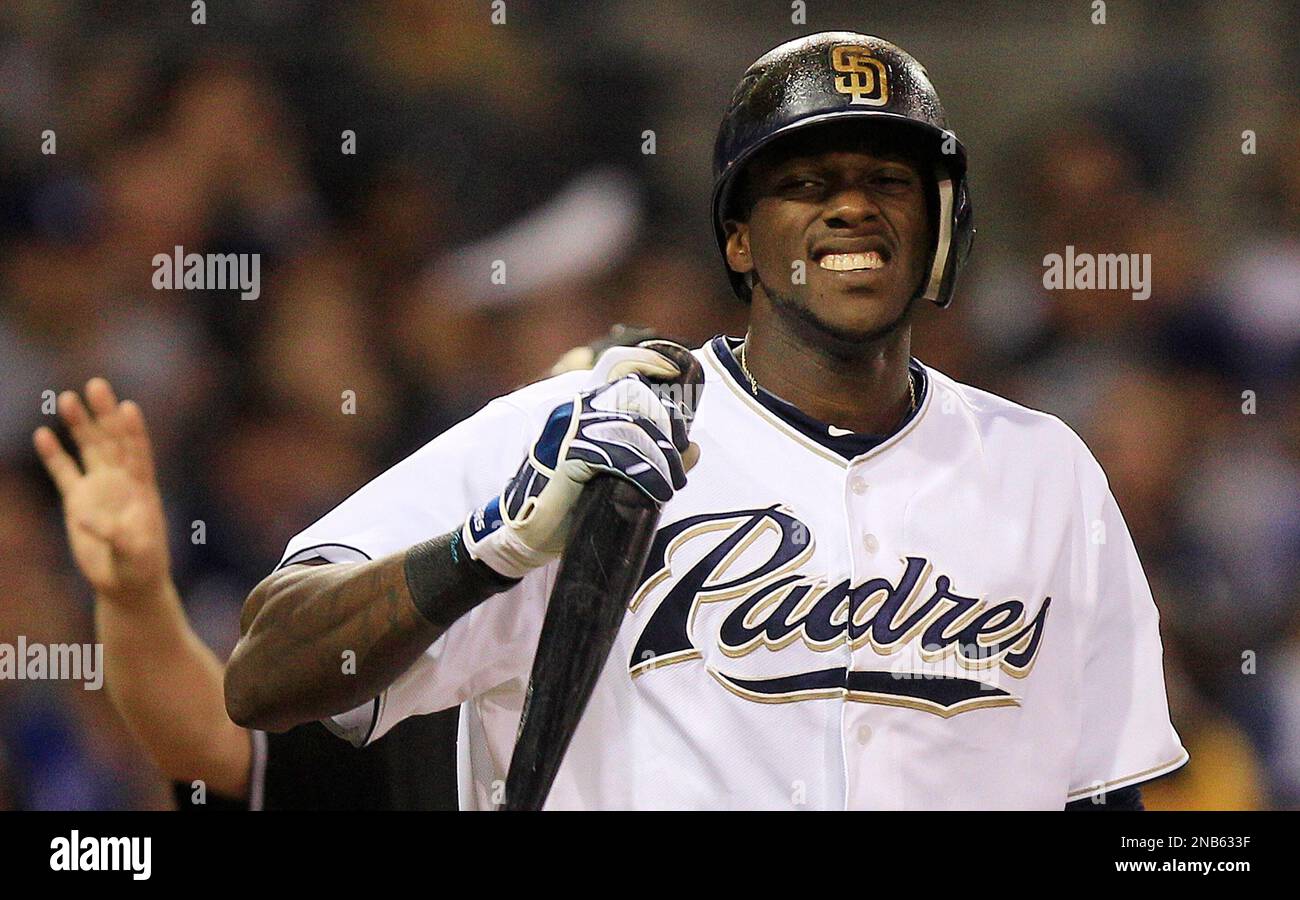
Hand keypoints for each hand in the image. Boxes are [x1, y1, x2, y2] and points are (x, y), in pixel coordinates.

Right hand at [32, 378, 170, 604]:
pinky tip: (43, 434)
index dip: (134, 430)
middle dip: (104, 414)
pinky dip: (54, 454)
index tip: (128, 406)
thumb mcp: (136, 554)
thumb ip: (118, 536)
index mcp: (143, 488)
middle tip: (96, 384)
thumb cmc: (141, 568)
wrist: (128, 583)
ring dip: (79, 424)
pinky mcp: (79, 501)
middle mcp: (123, 481)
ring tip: (66, 398)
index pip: (139, 452)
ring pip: (88, 449)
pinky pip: (65, 472)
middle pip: (113, 440)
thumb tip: (85, 517)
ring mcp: (100, 488)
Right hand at [463, 357, 698, 579]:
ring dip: (660, 456)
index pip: (615, 364)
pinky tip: (657, 492)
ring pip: (631, 424)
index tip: (675, 372)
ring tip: (670, 484)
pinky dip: (646, 472)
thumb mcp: (617, 476)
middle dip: (665, 422)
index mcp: (584, 406)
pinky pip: (618, 454)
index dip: (648, 361)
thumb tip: (694, 448)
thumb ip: (653, 457)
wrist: (525, 535)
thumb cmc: (570, 505)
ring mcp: (568, 430)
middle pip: (634, 391)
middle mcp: (575, 409)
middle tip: (676, 460)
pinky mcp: (566, 456)